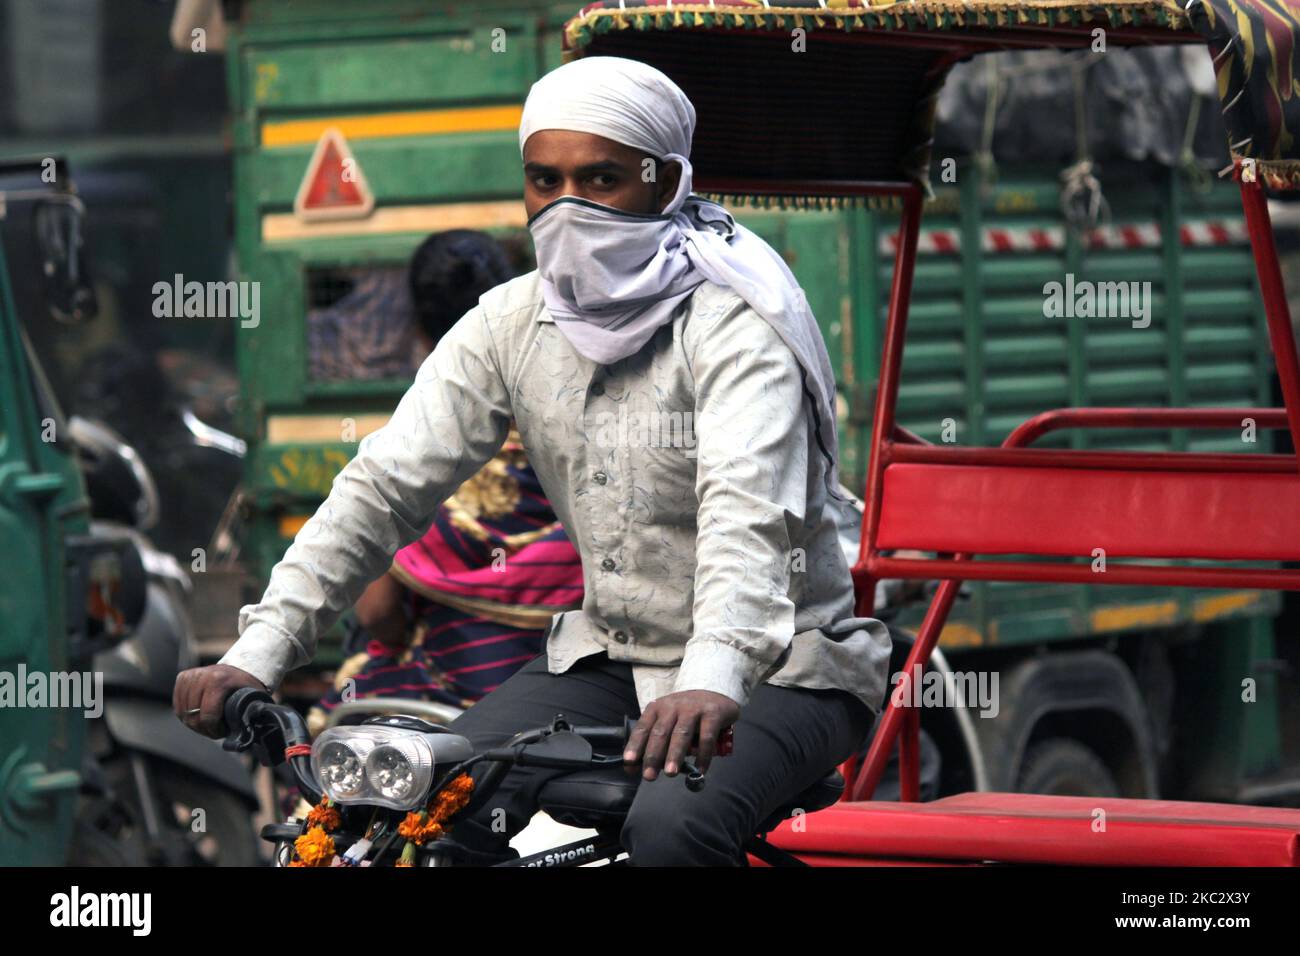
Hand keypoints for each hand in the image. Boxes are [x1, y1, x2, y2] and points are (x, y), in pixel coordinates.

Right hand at [173, 664, 266, 738]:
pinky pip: (178, 706)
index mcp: (219, 680)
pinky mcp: (182, 677)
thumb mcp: (251, 698)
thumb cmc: (245, 687)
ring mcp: (190, 675)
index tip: (223, 732)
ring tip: (208, 724)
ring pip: (183, 713)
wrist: (238, 668)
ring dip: (194, 724)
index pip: (207, 716)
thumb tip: (243, 737)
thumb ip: (248, 715)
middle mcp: (202, 675)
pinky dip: (186, 716)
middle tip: (215, 731)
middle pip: (193, 717)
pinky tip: (199, 716)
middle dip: (204, 729)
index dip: (214, 730)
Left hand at [624, 689, 739, 780]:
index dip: (635, 744)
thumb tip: (633, 769)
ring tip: (670, 773)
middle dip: (653, 755)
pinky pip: (706, 737)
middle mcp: (673, 706)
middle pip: (660, 732)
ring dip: (674, 754)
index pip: (643, 727)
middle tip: (649, 776)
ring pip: (681, 734)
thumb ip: (652, 744)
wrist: (714, 694)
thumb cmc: (684, 715)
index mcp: (657, 708)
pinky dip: (703, 755)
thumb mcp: (666, 723)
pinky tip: (699, 770)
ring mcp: (693, 708)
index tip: (629, 761)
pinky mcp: (712, 714)